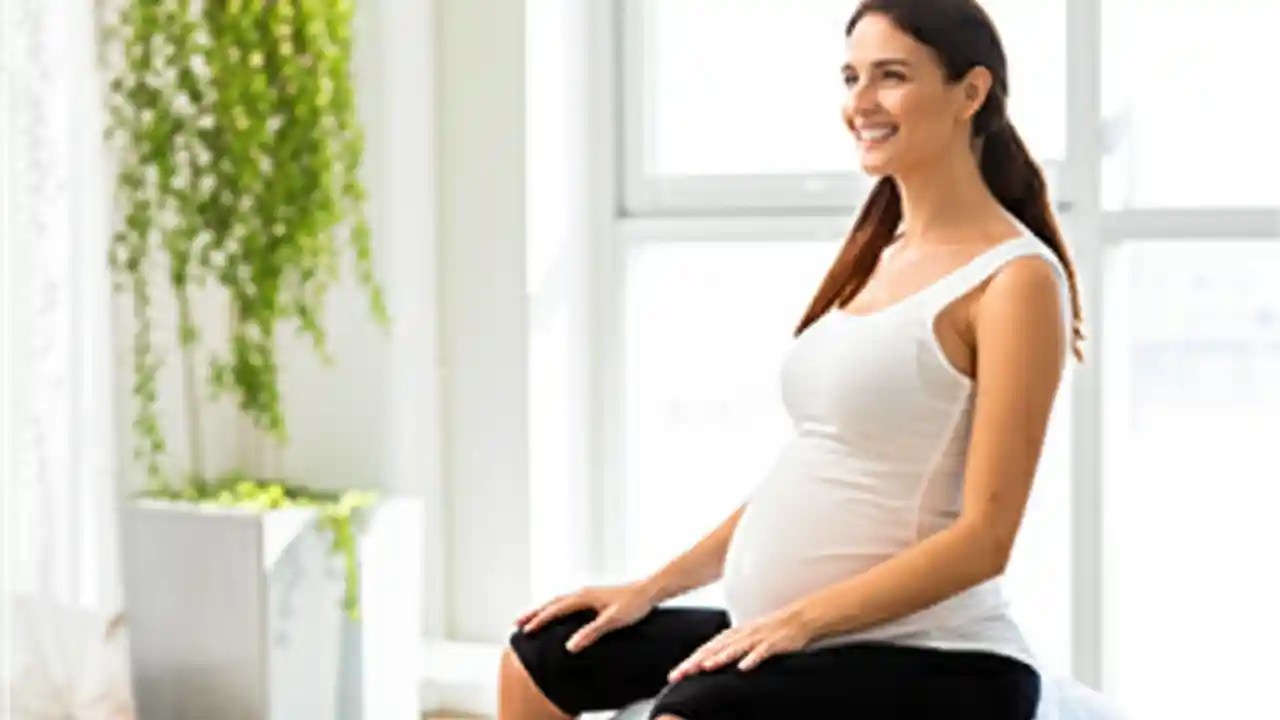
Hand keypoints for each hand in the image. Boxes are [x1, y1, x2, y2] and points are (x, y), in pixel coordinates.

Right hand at [514, 581, 658, 653]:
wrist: (649, 590)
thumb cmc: (633, 604)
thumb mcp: (612, 621)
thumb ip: (591, 633)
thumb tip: (570, 645)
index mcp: (583, 596)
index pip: (555, 610)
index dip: (540, 620)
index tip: (526, 631)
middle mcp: (582, 592)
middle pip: (552, 602)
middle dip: (534, 612)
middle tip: (517, 623)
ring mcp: (587, 592)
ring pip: (558, 600)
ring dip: (543, 608)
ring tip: (531, 618)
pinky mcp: (593, 595)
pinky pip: (567, 600)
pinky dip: (555, 607)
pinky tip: (558, 613)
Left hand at [667, 604, 815, 681]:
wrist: (800, 618)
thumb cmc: (772, 631)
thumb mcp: (747, 639)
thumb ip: (731, 648)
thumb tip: (712, 661)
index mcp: (733, 634)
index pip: (706, 649)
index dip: (689, 661)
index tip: (673, 675)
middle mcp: (741, 634)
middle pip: (715, 649)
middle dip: (695, 662)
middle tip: (678, 675)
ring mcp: (757, 637)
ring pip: (735, 648)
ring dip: (720, 658)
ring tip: (705, 667)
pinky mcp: (774, 642)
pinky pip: (762, 651)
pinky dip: (752, 659)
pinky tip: (743, 668)